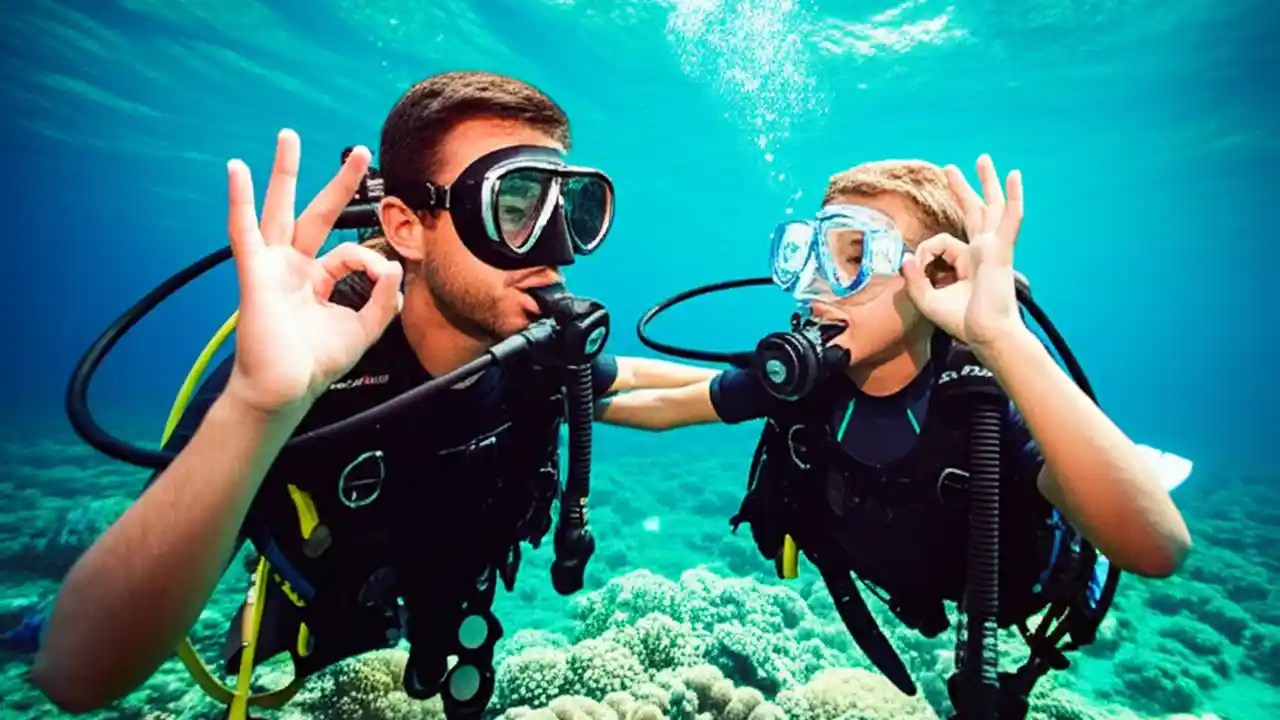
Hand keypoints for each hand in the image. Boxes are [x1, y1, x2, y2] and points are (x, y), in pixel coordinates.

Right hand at [223, 129, 403, 417]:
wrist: (285, 388)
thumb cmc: (315, 364)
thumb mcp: (363, 329)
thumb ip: (383, 299)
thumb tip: (395, 267)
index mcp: (318, 279)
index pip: (350, 253)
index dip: (370, 262)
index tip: (382, 278)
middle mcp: (295, 267)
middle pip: (316, 213)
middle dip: (335, 182)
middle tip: (355, 151)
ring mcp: (273, 266)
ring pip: (279, 209)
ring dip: (283, 172)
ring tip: (288, 137)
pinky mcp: (254, 272)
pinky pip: (244, 230)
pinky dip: (239, 199)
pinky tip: (236, 170)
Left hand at [901, 154, 1025, 351]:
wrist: (986, 333)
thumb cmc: (963, 321)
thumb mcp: (927, 300)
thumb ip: (914, 279)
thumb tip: (904, 258)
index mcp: (967, 261)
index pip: (940, 242)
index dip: (922, 253)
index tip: (915, 267)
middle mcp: (981, 250)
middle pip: (973, 211)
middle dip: (961, 189)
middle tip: (949, 168)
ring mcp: (992, 247)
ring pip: (990, 207)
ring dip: (986, 182)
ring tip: (982, 159)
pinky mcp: (1000, 249)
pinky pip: (1009, 218)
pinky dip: (1013, 197)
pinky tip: (1014, 176)